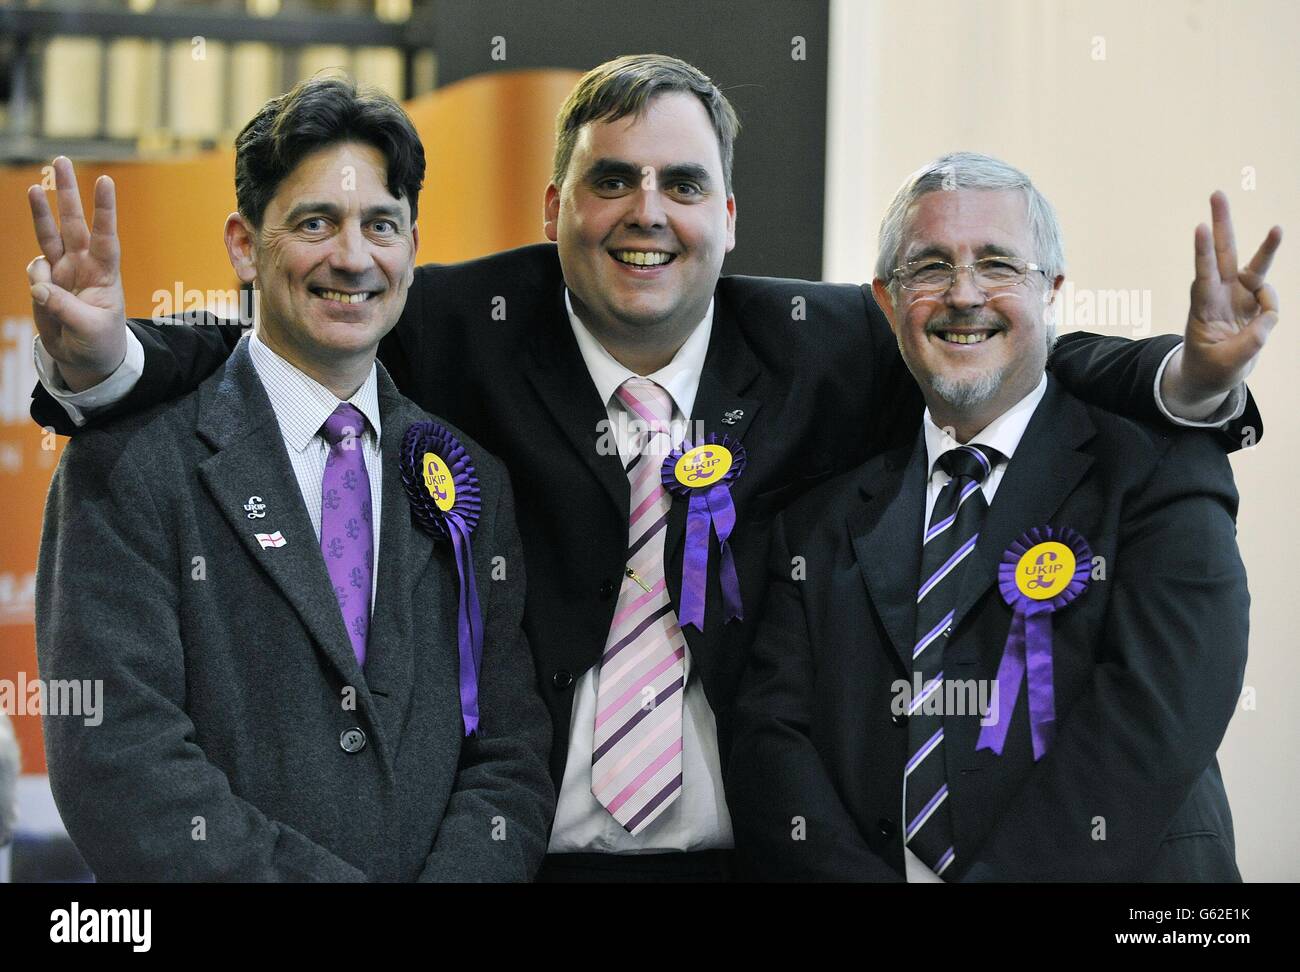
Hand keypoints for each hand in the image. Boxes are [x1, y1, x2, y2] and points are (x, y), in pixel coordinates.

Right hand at [27, 156, 127, 391]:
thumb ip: (64, 308)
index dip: (105, 210)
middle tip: (62, 160)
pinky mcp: (44, 283)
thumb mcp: (90, 330)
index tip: (105, 181)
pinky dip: (35, 280)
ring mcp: (62, 271)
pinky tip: (44, 296)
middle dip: (68, 192)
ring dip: (41, 211)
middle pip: (74, 222)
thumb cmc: (99, 342)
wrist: (87, 359)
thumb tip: (38, 287)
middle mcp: (83, 265)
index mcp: (105, 273)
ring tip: (35, 188)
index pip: (106, 236)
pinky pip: (33, 270)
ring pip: (49, 234)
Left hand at [1163, 191, 1280, 417]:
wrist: (1210, 375)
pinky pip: (1270, 297)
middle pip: (1223, 253)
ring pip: (1255, 266)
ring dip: (1267, 246)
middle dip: (1221, 223)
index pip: (1202, 275)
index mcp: (1202, 307)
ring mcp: (1238, 295)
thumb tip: (1270, 316)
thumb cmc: (1211, 368)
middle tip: (1216, 193)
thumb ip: (1251, 342)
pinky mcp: (1254, 301)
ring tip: (1278, 228)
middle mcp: (1219, 294)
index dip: (1202, 253)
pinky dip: (1271, 310)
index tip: (1200, 228)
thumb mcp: (1227, 364)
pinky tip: (1260, 326)